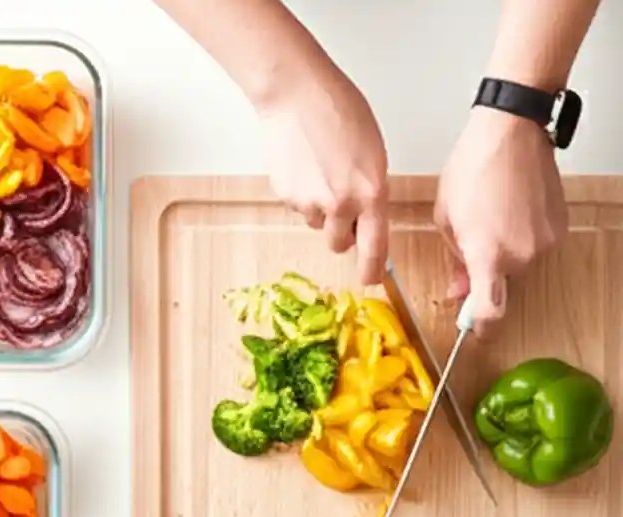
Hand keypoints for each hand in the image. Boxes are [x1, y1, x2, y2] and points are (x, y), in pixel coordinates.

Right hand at [257, 68, 389, 284]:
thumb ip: (371, 190)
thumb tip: (364, 215)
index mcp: (371, 193)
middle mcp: (340, 204)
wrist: (296, 94)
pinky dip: (300, 192)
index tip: (370, 279)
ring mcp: (309, 202)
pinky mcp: (285, 195)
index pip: (375, 247)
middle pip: (338, 242)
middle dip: (339, 231)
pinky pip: (295, 205)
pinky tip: (302, 164)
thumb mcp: (373, 152)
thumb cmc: (338, 110)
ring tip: (319, 171)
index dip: (372, 269)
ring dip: (318, 209)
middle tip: (339, 206)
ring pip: (314, 222)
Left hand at [434, 107, 567, 336]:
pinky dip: (520, 236)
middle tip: (470, 241)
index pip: (490, 311)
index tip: (476, 333)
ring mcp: (544, 242)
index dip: (482, 328)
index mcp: (487, 255)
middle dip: (484, 272)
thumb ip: (453, 262)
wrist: (511, 134)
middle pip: (502, 283)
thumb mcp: (446, 220)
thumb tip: (457, 291)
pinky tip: (509, 209)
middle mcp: (521, 255)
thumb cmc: (472, 170)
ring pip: (518, 264)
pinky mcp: (558, 229)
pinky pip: (534, 246)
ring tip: (490, 216)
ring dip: (502, 252)